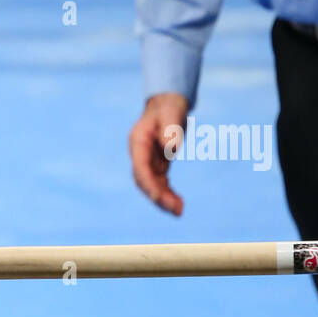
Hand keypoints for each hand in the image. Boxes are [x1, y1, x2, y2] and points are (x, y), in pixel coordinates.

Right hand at [129, 92, 188, 214]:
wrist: (168, 105)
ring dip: (164, 199)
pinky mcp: (158, 165)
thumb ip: (169, 130)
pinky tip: (179, 204)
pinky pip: (161, 184)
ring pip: (152, 186)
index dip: (148, 184)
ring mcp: (148, 162)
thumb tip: (171, 148)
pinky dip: (169, 194)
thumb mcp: (170, 114)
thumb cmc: (168, 107)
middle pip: (145, 181)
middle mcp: (140, 156)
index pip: (140, 168)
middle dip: (158, 197)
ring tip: (179, 211)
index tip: (160, 197)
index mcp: (138, 143)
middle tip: (176, 209)